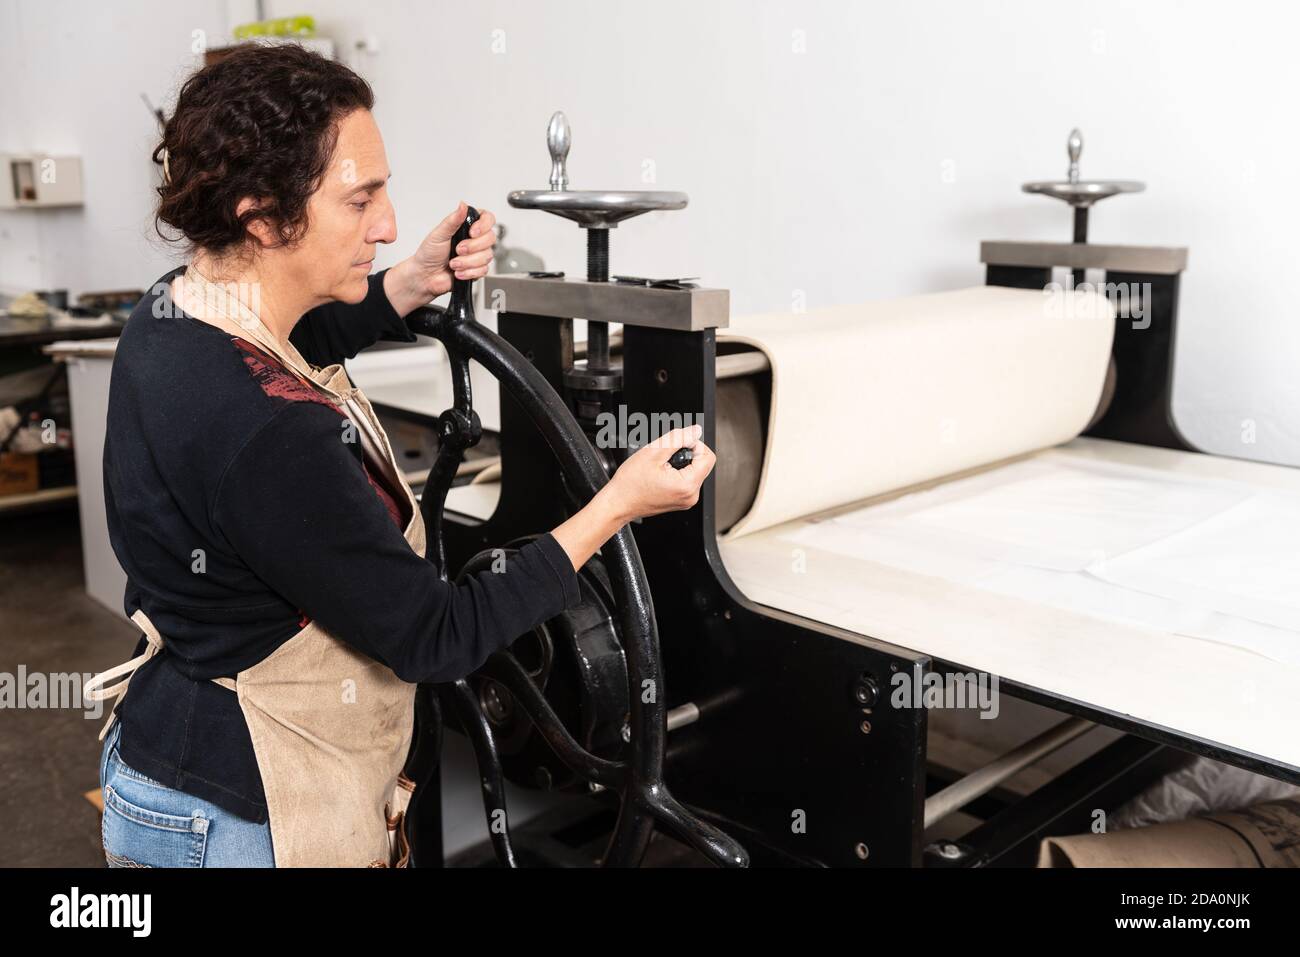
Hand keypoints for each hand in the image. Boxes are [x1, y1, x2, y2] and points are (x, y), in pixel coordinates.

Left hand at [384, 201, 496, 315]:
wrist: (425, 275)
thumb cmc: (429, 254)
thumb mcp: (439, 234)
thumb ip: (453, 220)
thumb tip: (462, 205)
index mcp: (466, 226)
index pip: (487, 218)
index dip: (484, 225)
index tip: (472, 232)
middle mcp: (474, 239)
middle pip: (491, 238)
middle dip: (473, 247)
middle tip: (458, 249)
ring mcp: (477, 255)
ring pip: (487, 256)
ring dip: (468, 262)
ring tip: (453, 263)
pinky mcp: (477, 269)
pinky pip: (483, 270)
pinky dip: (469, 272)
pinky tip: (458, 271)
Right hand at [549, 425, 715, 571]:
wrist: (618, 503)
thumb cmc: (630, 483)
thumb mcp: (653, 452)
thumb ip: (678, 438)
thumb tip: (695, 431)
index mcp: (687, 485)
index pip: (707, 456)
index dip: (694, 445)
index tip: (677, 445)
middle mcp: (691, 496)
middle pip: (702, 464)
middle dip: (686, 454)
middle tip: (665, 456)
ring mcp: (686, 500)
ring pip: (694, 471)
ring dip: (680, 463)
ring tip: (660, 466)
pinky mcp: (681, 501)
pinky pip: (687, 480)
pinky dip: (677, 472)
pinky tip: (661, 474)